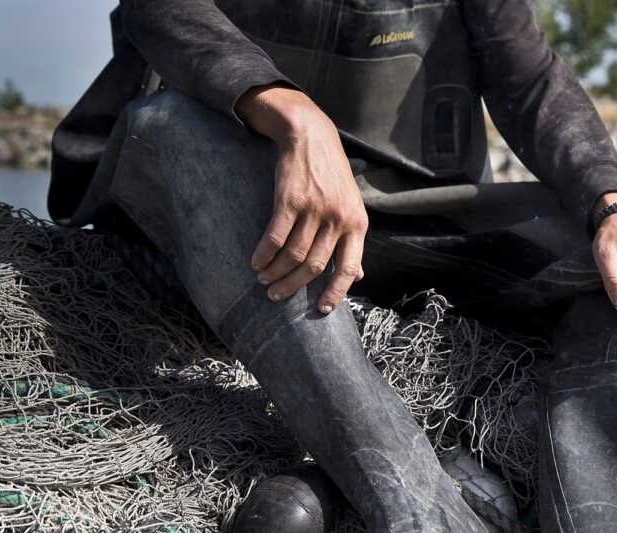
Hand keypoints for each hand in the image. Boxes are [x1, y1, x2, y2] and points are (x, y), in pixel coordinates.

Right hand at [235, 84, 367, 312]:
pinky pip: (275, 236)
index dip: (336, 292)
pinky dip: (264, 254)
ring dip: (276, 272)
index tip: (321, 310)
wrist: (312, 137)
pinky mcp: (290, 200)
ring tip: (264, 280)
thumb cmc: (332, 176)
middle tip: (277, 296)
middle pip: (315, 266)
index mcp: (357, 225)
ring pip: (294, 254)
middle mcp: (338, 219)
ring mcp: (315, 209)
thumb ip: (353, 242)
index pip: (349, 268)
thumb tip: (359, 276)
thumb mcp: (352, 207)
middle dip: (294, 285)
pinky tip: (257, 262)